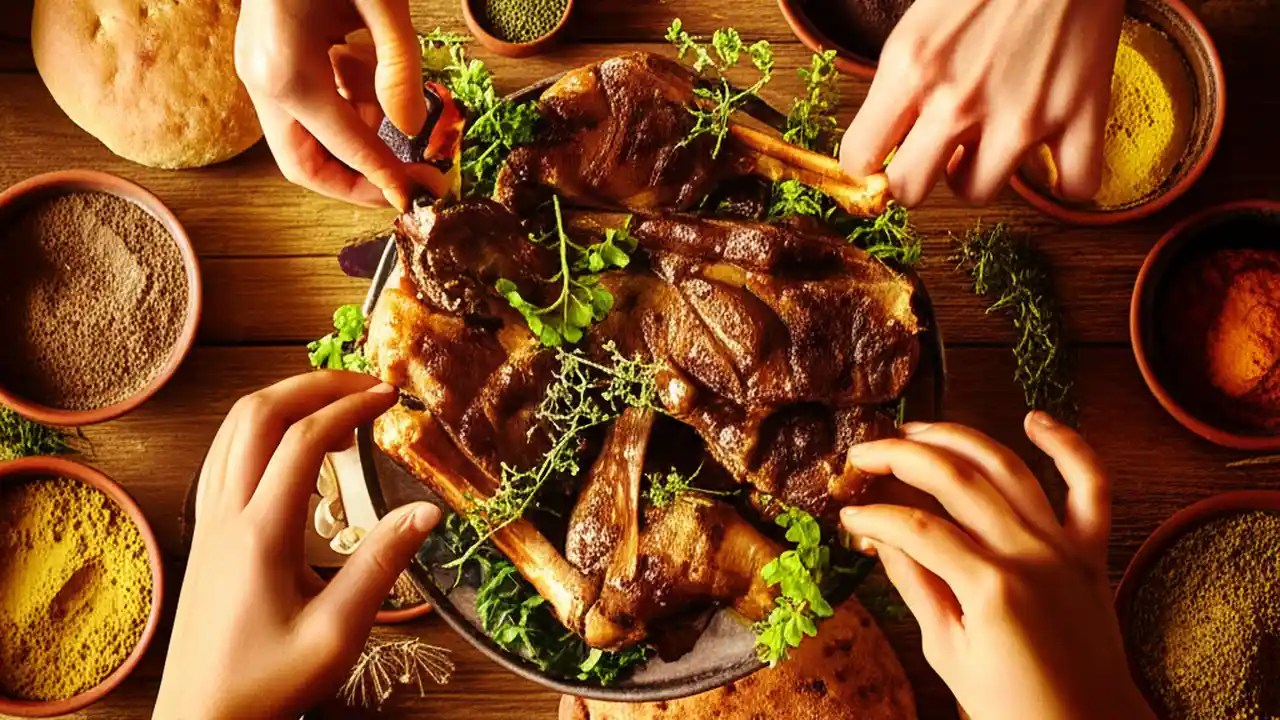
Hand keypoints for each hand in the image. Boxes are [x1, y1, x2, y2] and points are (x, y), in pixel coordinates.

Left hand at [155, 372, 439, 718]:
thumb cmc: (267, 684)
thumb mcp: (337, 634)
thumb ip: (381, 566)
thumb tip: (427, 513)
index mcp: (262, 533)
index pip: (304, 440)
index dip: (350, 406)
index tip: (391, 396)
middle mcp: (227, 514)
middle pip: (259, 413)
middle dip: (314, 384)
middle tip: (365, 385)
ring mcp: (209, 520)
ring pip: (234, 428)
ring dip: (285, 400)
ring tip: (335, 403)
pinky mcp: (205, 532)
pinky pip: (224, 453)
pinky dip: (260, 428)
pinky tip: (293, 444)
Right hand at [234, 0, 425, 206]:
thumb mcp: (382, 1)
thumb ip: (398, 67)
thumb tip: (410, 129)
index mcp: (286, 71)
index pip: (345, 148)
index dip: (389, 177)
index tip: (426, 192)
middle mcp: (262, 79)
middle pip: (304, 164)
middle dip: (357, 181)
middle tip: (408, 181)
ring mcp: (259, 68)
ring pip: (305, 136)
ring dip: (356, 134)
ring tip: (402, 106)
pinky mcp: (268, 56)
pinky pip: (307, 103)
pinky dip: (345, 102)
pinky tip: (374, 76)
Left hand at [839, 0, 1124, 206]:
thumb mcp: (918, 19)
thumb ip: (898, 77)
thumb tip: (884, 132)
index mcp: (909, 68)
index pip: (859, 158)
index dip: (866, 161)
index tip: (881, 154)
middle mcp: (958, 102)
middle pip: (911, 191)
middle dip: (915, 175)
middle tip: (932, 150)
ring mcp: (1021, 116)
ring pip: (979, 193)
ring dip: (980, 171)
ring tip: (990, 135)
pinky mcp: (1081, 116)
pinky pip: (1075, 186)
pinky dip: (1067, 180)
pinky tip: (1055, 155)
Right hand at [840, 412, 1153, 719]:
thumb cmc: (1013, 705)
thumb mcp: (947, 651)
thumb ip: (915, 584)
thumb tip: (878, 537)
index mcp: (991, 588)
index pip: (915, 527)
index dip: (874, 516)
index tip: (847, 515)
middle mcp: (1030, 554)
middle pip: (955, 479)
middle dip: (899, 457)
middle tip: (862, 455)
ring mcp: (1065, 546)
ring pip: (1008, 466)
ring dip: (957, 438)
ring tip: (915, 430)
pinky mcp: (1092, 550)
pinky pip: (1090, 485)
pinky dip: (1068, 446)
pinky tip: (1032, 419)